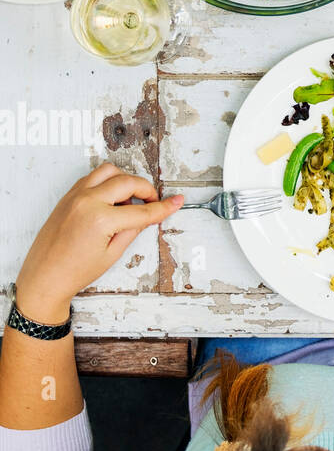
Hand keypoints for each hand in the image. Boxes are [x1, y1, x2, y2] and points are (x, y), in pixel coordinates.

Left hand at [15, 163, 182, 323]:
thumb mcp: (112, 254)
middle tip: (152, 202)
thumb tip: (149, 215)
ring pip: (110, 171)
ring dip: (125, 180)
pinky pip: (92, 177)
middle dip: (146, 191)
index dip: (163, 208)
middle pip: (128, 182)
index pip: (142, 211)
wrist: (42, 279)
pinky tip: (111, 199)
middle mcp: (86, 202)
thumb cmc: (72, 272)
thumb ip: (134, 229)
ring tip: (129, 200)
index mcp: (100, 219)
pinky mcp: (67, 197)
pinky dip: (107, 182)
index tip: (175, 202)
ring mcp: (74, 196)